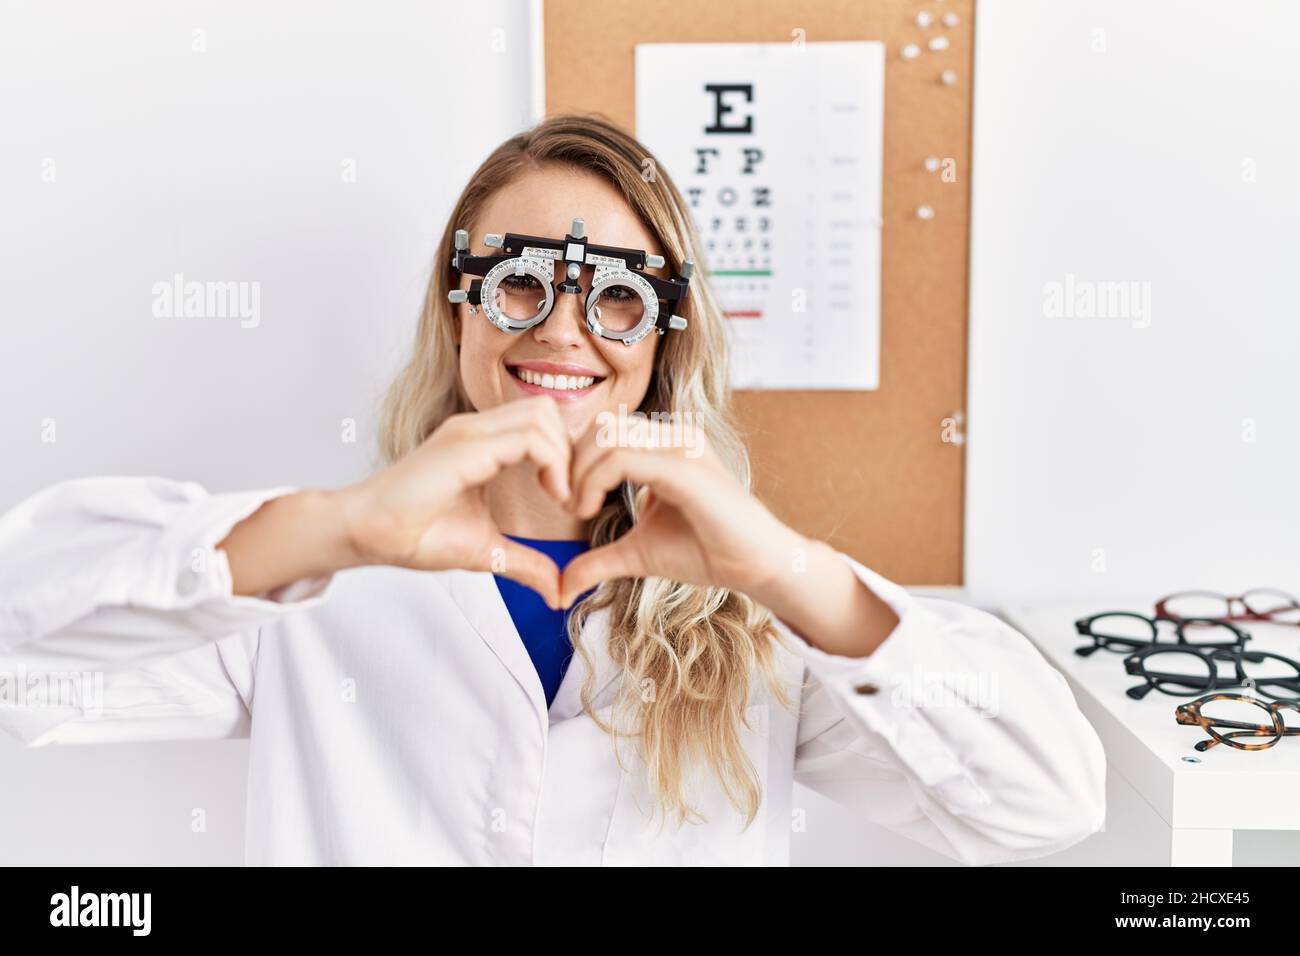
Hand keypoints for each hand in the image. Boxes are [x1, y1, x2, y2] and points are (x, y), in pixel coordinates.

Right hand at [339, 397, 571, 606]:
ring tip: (559, 497)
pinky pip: (530, 437)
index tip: (567, 500)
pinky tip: (550, 496)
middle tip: (568, 496)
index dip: (566, 456)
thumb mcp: (488, 551)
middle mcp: (478, 428)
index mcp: (484, 442)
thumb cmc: (415, 535)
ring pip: (544, 416)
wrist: (368, 534)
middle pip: (548, 410)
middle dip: (571, 451)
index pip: (543, 423)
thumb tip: (558, 592)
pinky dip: (553, 463)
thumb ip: (526, 563)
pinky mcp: (466, 446)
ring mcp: (471, 431)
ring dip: (565, 457)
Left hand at [557, 416, 802, 608]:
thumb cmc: (707, 553)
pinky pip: (621, 458)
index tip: (568, 502)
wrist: (755, 566)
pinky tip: (590, 512)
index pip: (603, 431)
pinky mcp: (684, 467)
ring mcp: (680, 447)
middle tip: (567, 504)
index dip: (574, 461)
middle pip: (599, 427)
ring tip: (579, 509)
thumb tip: (561, 588)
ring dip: (578, 473)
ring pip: (605, 437)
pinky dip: (593, 481)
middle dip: (570, 463)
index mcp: (665, 445)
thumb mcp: (637, 554)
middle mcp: (673, 436)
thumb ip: (599, 561)